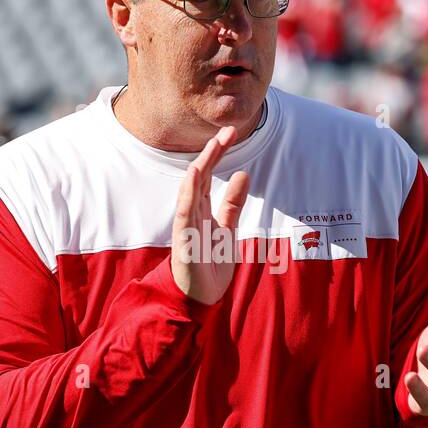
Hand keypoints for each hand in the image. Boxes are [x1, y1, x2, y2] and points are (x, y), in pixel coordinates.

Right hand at [171, 126, 249, 304]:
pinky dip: (189, 192)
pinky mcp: (185, 239)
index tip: (231, 132)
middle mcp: (192, 212)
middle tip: (227, 131)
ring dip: (201, 166)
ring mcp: (186, 224)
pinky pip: (185, 212)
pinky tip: (194, 174)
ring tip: (213, 146)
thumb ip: (232, 203)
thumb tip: (243, 174)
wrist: (201, 297)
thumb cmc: (210, 263)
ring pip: (192, 189)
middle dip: (213, 153)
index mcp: (201, 209)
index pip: (208, 174)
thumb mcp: (228, 228)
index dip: (218, 153)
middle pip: (200, 176)